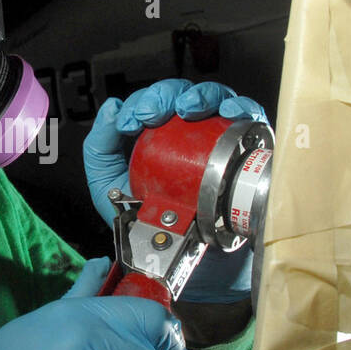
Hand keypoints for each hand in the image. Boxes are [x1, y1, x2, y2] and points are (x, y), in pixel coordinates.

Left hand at [83, 79, 267, 303]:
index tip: (131, 122)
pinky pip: (249, 118)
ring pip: (214, 97)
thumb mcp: (108, 185)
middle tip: (153, 114)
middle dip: (165, 96)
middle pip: (181, 94)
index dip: (142, 102)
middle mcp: (187, 128)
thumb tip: (113, 107)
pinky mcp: (244, 148)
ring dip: (200, 96)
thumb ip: (100, 147)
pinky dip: (241, 107)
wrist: (179, 255)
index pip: (152, 101)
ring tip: (187, 110)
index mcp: (156, 131)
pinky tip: (229, 112)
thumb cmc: (145, 219)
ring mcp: (217, 135)